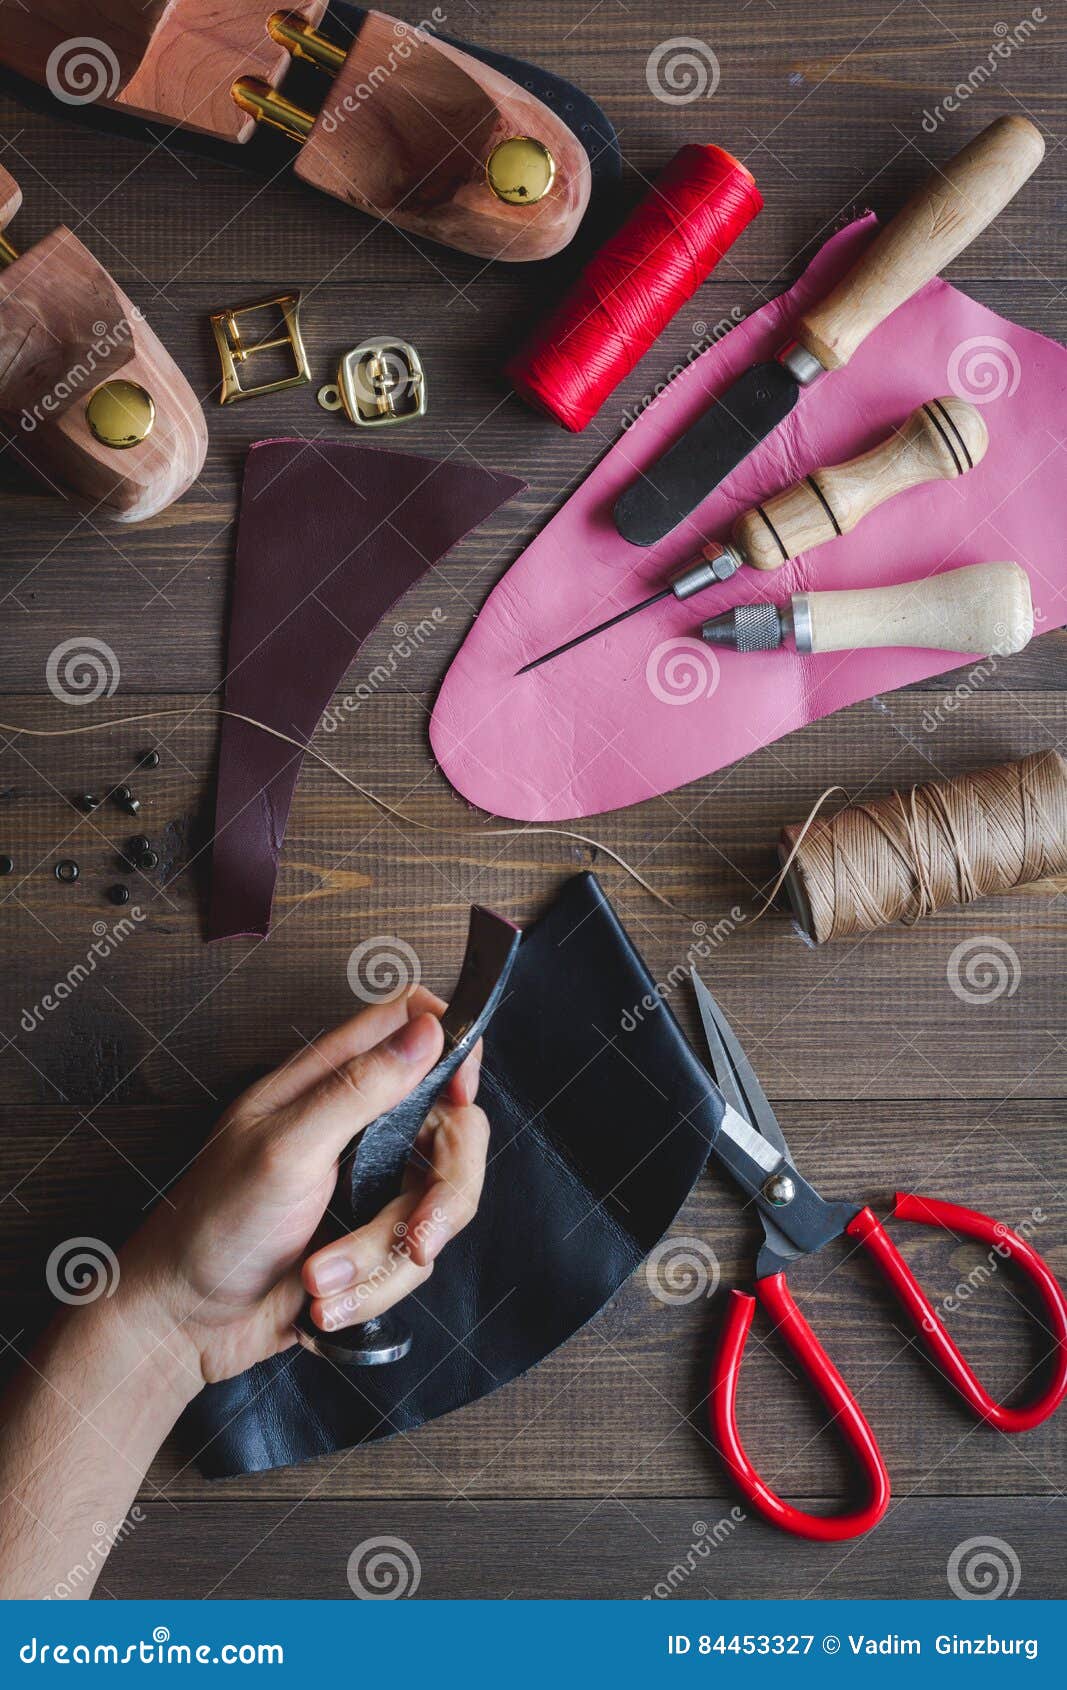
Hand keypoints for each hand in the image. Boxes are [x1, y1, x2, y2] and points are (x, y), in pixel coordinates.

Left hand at [124, 988, 487, 1386]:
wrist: (185, 1323)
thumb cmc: (212, 1226)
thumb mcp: (287, 1150)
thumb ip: (360, 1087)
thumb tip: (427, 1029)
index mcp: (329, 1080)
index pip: (412, 1025)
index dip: (451, 1049)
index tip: (459, 1097)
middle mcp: (358, 1125)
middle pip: (453, 1128)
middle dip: (443, 1195)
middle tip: (418, 1235)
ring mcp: (369, 1184)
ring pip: (438, 1204)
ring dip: (383, 1257)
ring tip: (323, 1276)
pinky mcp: (372, 1239)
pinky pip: (412, 1259)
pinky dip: (372, 1288)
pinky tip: (324, 1298)